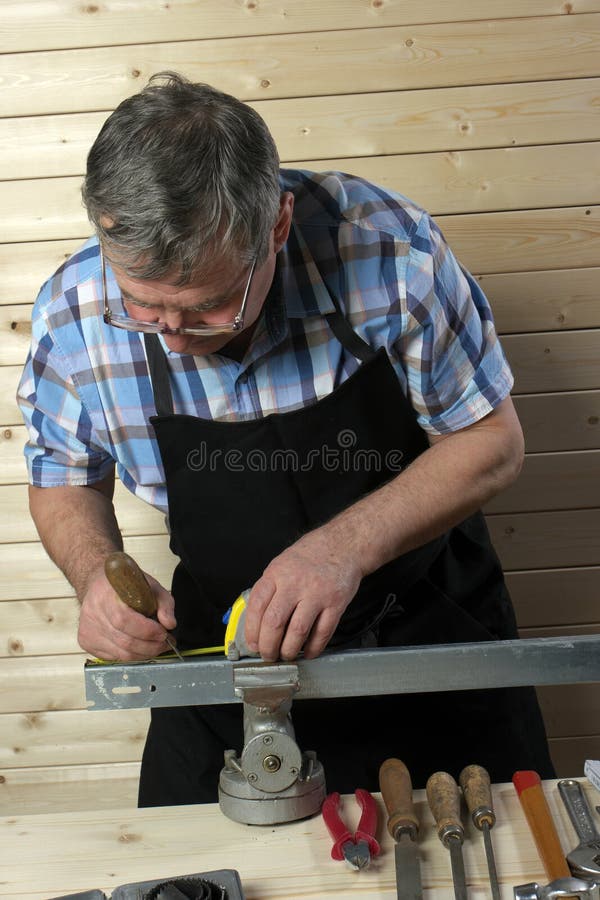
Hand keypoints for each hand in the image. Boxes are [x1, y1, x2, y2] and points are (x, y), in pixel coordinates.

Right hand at [77, 564, 176, 659]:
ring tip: (155, 647)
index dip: (147, 631)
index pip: (125, 620)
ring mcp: (88, 628)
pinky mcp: (86, 640)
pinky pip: (112, 657)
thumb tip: (170, 624)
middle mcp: (94, 612)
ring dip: (143, 654)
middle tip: (164, 643)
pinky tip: (138, 648)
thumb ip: (164, 603)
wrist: (98, 584)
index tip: (163, 633)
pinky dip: (129, 656)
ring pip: (120, 653)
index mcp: (107, 594)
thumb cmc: (124, 585)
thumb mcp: (150, 585)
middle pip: (124, 641)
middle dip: (150, 647)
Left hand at [244, 527, 363, 661]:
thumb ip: (269, 588)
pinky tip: (308, 652)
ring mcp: (317, 594)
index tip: (252, 643)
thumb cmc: (311, 555)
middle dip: (268, 646)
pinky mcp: (336, 603)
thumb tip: (255, 619)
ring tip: (286, 655)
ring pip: (297, 631)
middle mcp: (295, 583)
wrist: (343, 544)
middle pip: (274, 622)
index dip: (251, 630)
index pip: (257, 606)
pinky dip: (313, 648)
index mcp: (277, 573)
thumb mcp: (281, 563)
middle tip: (268, 655)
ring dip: (289, 650)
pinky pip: (323, 632)